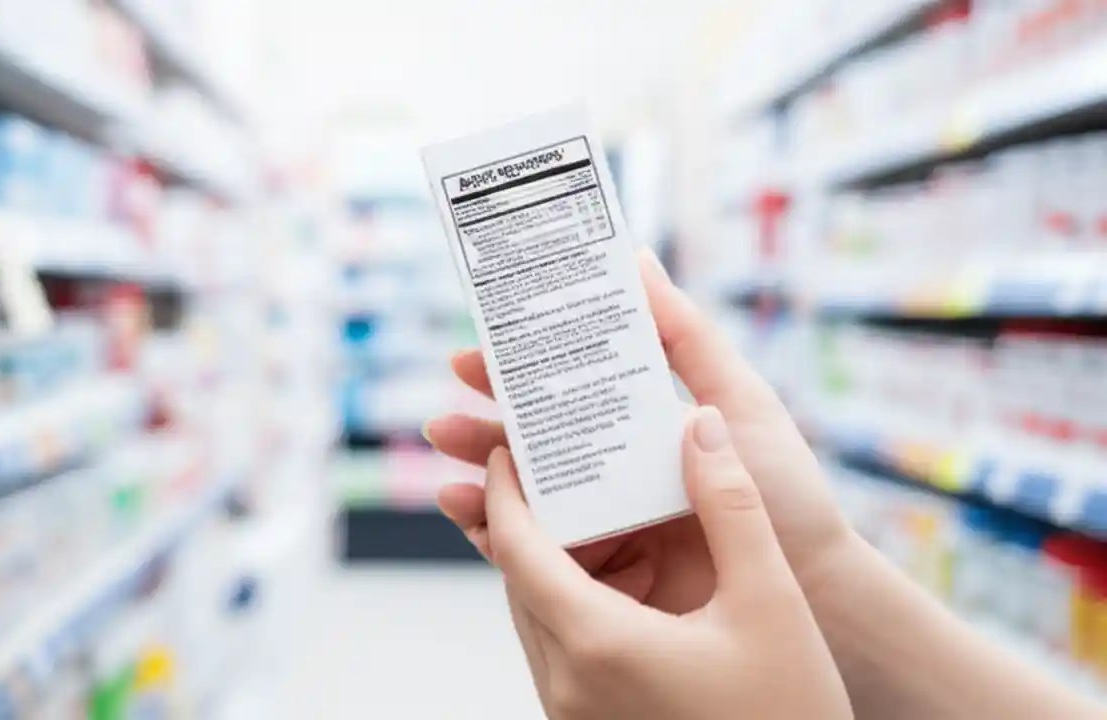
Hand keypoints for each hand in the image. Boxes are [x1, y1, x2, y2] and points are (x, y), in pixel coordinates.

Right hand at [428, 250, 855, 613]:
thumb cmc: (788, 491)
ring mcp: (608, 527)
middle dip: (483, 431)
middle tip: (446, 421)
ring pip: (525, 500)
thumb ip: (685, 334)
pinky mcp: (607, 580)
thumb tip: (634, 259)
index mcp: (641, 425)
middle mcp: (617, 472)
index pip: (565, 390)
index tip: (473, 354)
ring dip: (480, 483)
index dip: (516, 372)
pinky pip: (540, 558)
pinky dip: (499, 539)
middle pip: (534, 445)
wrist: (820, 591)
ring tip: (448, 475)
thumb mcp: (737, 400)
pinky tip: (471, 522)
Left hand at [484, 407, 851, 719]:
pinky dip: (580, 608)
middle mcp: (567, 684)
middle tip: (562, 467)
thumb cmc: (788, 711)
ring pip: (540, 616)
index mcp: (597, 643)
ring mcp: (572, 714)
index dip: (504, 492)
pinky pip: (562, 651)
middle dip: (534, 521)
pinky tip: (638, 588)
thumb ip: (730, 504)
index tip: (506, 447)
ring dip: (560, 566)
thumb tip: (702, 423)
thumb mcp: (770, 601)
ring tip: (610, 521)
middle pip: (522, 581)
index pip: (517, 549)